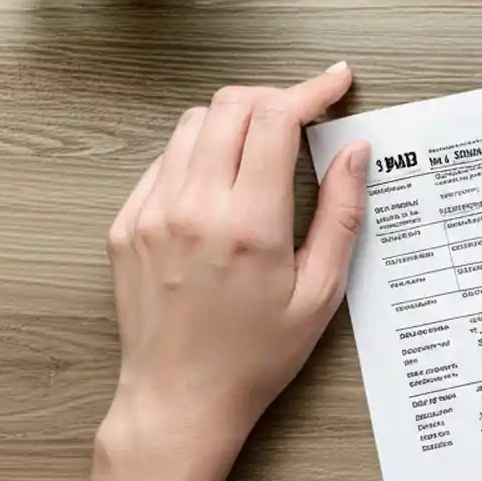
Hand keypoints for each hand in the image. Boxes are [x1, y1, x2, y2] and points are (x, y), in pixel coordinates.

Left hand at [92, 63, 370, 480]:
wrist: (180, 399)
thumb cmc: (253, 356)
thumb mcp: (320, 292)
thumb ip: (341, 214)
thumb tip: (354, 153)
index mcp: (249, 224)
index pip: (277, 118)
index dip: (311, 89)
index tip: (334, 82)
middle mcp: (195, 208)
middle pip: (232, 105)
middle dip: (275, 96)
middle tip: (303, 111)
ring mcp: (152, 213)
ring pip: (193, 123)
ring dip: (235, 117)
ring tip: (263, 142)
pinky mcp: (127, 224)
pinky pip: (163, 160)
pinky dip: (198, 150)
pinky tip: (222, 178)